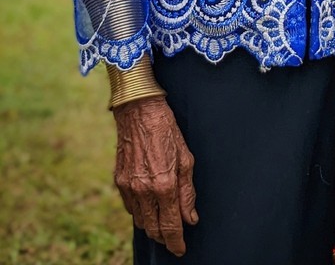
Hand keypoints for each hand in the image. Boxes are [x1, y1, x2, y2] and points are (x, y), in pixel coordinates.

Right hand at [113, 94, 197, 255]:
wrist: (139, 111)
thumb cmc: (167, 131)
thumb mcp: (186, 158)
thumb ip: (188, 192)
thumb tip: (190, 218)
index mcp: (164, 185)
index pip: (171, 226)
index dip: (176, 242)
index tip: (181, 249)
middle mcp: (144, 190)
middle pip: (153, 229)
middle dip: (165, 237)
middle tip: (174, 237)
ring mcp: (129, 187)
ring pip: (141, 221)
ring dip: (152, 226)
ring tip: (163, 221)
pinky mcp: (119, 181)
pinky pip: (130, 208)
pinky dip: (140, 212)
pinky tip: (149, 205)